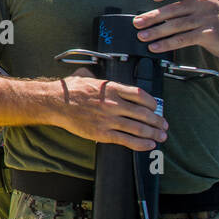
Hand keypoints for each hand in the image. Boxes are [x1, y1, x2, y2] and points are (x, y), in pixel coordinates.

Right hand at [54, 70, 168, 151]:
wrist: (54, 103)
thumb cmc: (69, 90)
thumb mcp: (87, 76)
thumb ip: (99, 76)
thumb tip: (99, 73)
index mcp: (112, 88)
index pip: (141, 96)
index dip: (153, 103)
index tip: (156, 107)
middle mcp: (113, 104)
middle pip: (144, 114)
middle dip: (158, 121)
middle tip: (164, 125)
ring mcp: (108, 120)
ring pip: (138, 128)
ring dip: (153, 134)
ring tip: (161, 136)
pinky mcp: (102, 133)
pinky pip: (126, 140)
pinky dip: (140, 144)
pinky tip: (149, 145)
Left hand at [133, 0, 218, 59]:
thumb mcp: (206, 9)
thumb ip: (187, 9)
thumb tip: (158, 18)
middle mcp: (203, 4)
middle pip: (172, 9)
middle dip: (151, 17)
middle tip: (137, 23)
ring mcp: (206, 19)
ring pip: (175, 25)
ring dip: (156, 32)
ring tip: (142, 37)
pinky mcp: (208, 34)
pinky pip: (183, 39)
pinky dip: (167, 44)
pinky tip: (156, 47)